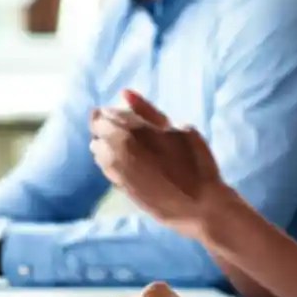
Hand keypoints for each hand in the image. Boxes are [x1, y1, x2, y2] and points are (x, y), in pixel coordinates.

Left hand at [88, 90, 227, 239]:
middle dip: (108, 128)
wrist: (199, 205)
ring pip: (98, 151)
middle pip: (97, 132)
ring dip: (109, 145)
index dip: (110, 113)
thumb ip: (148, 111)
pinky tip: (134, 163)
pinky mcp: (120, 188)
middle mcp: (117, 150)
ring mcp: (116, 171)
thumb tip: (124, 92)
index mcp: (131, 131)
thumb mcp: (178, 128)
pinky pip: (106, 168)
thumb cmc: (195, 162)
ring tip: (133, 147)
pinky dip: (114, 161)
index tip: (124, 114)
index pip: (102, 116)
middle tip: (130, 130)